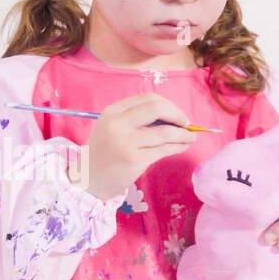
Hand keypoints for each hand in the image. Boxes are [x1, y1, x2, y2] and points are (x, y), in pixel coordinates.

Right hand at [71, 93, 196, 200]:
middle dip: (177, 114)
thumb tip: (173, 117)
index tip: (177, 114)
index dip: (167, 105)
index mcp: (112, 112)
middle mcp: (117, 124)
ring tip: (191, 137)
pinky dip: (178, 146)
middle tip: (187, 123)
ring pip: (164, 131)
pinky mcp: (134, 160)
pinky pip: (163, 149)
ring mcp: (125, 142)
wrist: (88, 180)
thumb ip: (135, 119)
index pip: (147, 99)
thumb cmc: (104, 153)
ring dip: (183, 133)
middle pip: (156, 108)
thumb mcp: (112, 128)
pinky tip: (183, 146)